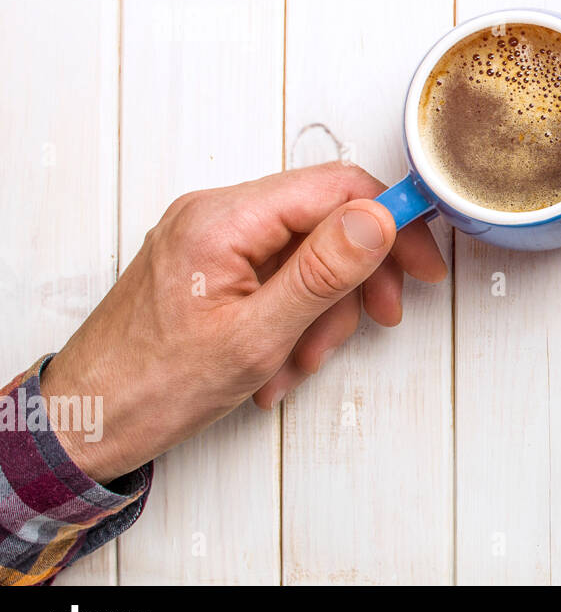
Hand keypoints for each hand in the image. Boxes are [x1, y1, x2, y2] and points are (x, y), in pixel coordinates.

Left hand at [39, 162, 446, 483]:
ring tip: (300, 361)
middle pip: (325, 221)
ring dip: (322, 312)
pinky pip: (278, 276)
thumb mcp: (256, 336)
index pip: (334, 188)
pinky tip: (280, 361)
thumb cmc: (152, 387)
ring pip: (307, 255)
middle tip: (380, 317)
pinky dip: (294, 318)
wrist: (87, 423)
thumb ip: (322, 272)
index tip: (423, 259)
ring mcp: (212, 240)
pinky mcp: (211, 266)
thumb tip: (377, 219)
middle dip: (356, 278)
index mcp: (223, 220)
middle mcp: (216, 216)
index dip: (390, 222)